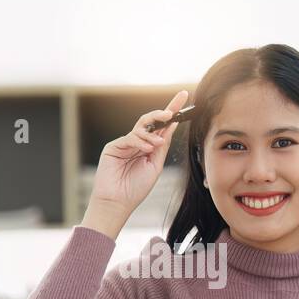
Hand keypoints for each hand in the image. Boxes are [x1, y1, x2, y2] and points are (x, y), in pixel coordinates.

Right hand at [89, 89, 188, 214]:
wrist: (118, 202)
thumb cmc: (136, 188)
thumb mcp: (155, 165)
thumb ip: (161, 146)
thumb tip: (170, 128)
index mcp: (149, 147)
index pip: (162, 126)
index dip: (172, 111)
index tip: (184, 96)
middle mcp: (138, 142)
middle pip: (151, 120)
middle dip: (162, 113)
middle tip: (171, 113)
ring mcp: (125, 143)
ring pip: (141, 127)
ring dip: (152, 133)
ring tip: (157, 144)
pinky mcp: (114, 146)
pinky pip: (130, 138)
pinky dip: (140, 142)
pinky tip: (146, 149)